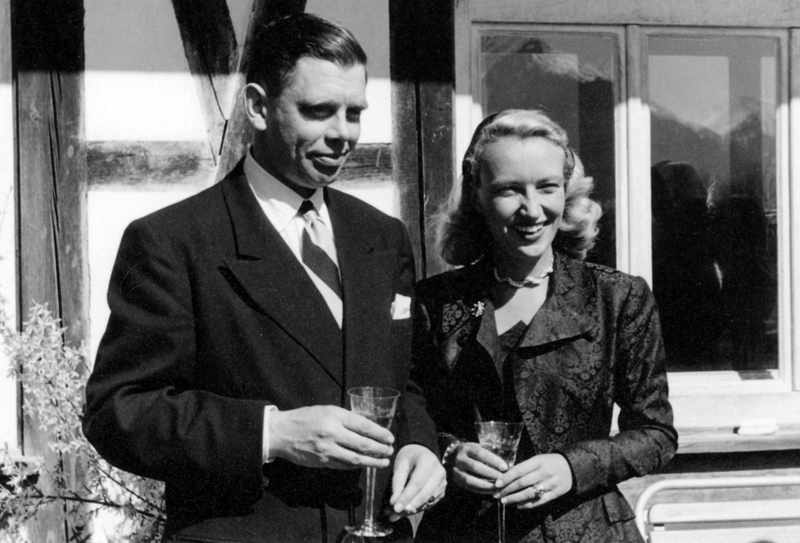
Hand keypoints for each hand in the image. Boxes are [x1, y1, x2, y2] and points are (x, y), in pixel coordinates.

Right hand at [269, 406, 393, 468]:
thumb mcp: (327, 410)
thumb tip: (367, 429)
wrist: (282, 432)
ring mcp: (327, 449)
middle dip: (380, 449)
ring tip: (383, 462)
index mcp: (335, 416)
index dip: (380, 433)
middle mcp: (332, 432)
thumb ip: (346, 418)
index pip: (364, 426)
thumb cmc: (306, 418)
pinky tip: (365, 465)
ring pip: (355, 459)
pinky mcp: (322, 462)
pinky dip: (357, 466)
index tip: (390, 438)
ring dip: (372, 462)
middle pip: (363, 444)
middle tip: (390, 451)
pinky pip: (344, 465)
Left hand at [388, 444, 445, 520]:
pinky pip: (430, 504)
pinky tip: (407, 508)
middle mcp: (439, 472)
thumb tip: (394, 503)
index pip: (417, 483)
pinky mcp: (442, 491)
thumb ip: (397, 484)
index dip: (406, 497)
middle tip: (395, 514)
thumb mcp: (400, 466)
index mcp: (428, 462)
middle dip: (410, 506)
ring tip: (398, 514)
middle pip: (425, 494)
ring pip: (428, 501)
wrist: (422, 454)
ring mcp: (443, 483)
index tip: (395, 508)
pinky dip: (418, 508)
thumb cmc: (409, 459)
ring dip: (413, 509)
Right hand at [450, 442, 507, 494]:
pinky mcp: (457, 481)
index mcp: (465, 449)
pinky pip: (469, 488)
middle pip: (475, 467)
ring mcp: (456, 471)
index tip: (505, 467)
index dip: (493, 460)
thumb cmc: (467, 452)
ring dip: (486, 484)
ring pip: (471, 480)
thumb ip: (486, 450)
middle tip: (503, 478)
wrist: (449, 458)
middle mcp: (459, 460)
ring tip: (498, 486)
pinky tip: (491, 491)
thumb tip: (504, 458)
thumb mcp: (474, 446)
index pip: (480, 454)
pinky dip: (481, 490)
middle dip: (491, 473)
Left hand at [493, 453, 572, 508]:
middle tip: (496, 494)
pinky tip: (518, 505)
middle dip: (507, 490)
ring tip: (504, 501)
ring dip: (515, 498)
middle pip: (522, 483)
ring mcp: (551, 484)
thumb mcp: (538, 459)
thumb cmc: (550, 462)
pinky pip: (539, 501)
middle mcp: (544, 472)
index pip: (519, 470)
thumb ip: (525, 467)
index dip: (507, 478)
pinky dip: (527, 504)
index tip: (496, 484)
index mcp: (539, 461)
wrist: (572, 467)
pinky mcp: (555, 494)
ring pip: (529, 493)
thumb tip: (506, 476)